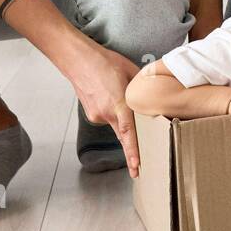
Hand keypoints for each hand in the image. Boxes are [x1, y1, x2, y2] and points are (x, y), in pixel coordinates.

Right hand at [69, 44, 141, 176]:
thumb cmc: (105, 62)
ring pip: (115, 123)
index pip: (128, 132)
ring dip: (121, 117)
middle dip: (131, 154)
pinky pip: (107, 117)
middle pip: (123, 136)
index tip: (136, 166)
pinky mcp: (91, 115)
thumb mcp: (131, 71)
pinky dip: (112, 111)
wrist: (78, 60)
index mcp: (118, 103)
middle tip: (137, 170)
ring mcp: (97, 115)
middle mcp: (106, 113)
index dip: (132, 150)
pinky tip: (109, 96)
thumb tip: (151, 97)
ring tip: (116, 94)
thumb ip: (141, 88)